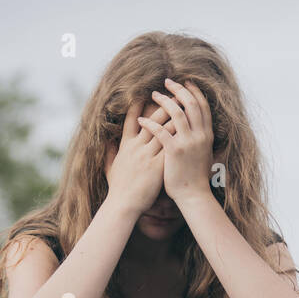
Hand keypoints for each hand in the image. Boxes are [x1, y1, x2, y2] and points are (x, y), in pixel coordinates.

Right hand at [105, 100, 175, 214]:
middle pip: (153, 120)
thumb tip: (108, 141)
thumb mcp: (110, 167)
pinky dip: (180, 136)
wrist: (123, 205)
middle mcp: (136, 146)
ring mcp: (147, 155)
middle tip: (174, 93)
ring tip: (186, 106)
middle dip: (164, 105)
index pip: (131, 120)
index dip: (138, 105)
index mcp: (126, 145)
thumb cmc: (118, 189)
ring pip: (164, 130)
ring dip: (176, 116)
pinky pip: (171, 146)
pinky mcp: (157, 165)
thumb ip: (110, 152)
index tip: (146, 92)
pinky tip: (190, 128)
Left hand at [138, 78, 214, 202]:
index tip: (184, 82)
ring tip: (154, 95)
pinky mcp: (175, 151)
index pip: (202, 106)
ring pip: (177, 112)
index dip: (193, 91)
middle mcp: (200, 136)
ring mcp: (188, 143)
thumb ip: (200, 139)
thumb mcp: (204, 154)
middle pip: (191, 104)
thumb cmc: (195, 177)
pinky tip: (140, 119)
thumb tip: (198, 127)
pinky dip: (149, 122)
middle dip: (179, 90)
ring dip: (164, 100)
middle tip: (167, 82)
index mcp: (207, 135)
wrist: (193, 196)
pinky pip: (160, 130)